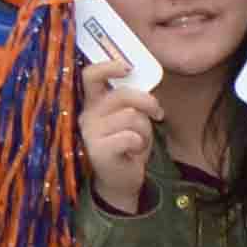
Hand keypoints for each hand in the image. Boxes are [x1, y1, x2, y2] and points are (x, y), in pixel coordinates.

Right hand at [76, 76, 157, 212]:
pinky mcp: (98, 151)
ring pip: (131, 116)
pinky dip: (140, 143)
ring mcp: (90, 133)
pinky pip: (131, 137)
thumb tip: (146, 81)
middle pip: (122, 95)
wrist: (120, 179)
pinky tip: (133, 152)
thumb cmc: (127, 143)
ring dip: (145, 129)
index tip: (128, 68)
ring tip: (139, 141)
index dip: (108, 67)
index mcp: (94, 103)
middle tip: (157, 113)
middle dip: (148, 102)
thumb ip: (131, 100)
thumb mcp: (131, 117)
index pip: (91, 76)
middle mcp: (88, 115)